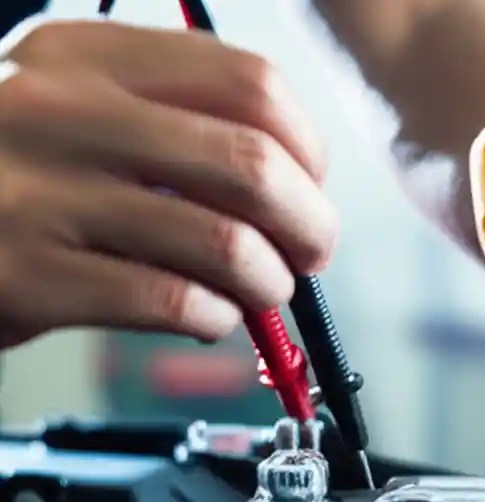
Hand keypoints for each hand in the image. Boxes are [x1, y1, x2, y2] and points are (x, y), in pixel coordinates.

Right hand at [0, 19, 334, 348]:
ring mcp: (38, 193)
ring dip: (269, 281)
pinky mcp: (25, 274)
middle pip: (253, 165)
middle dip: (309, 222)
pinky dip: (215, 318)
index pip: (249, 85)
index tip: (310, 183)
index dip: (306, 146)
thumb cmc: (4, 175)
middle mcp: (59, 110)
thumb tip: (291, 187)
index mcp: (84, 56)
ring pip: (225, 242)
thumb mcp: (70, 114)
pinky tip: (206, 317)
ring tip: (262, 292)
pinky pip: (173, 301)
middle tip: (311, 253)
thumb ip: (165, 126)